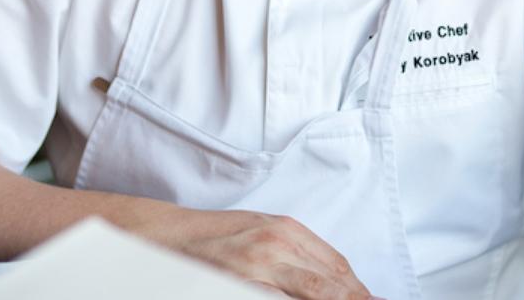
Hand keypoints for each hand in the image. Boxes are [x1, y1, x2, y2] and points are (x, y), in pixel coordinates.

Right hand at [144, 208, 373, 299]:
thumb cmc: (215, 236)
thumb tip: (335, 279)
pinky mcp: (236, 286)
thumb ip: (298, 253)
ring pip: (311, 294)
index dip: (358, 291)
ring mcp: (255, 269)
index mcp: (286, 230)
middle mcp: (275, 246)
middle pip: (329, 285)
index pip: (337, 266)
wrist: (166, 236)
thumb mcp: (263, 231)